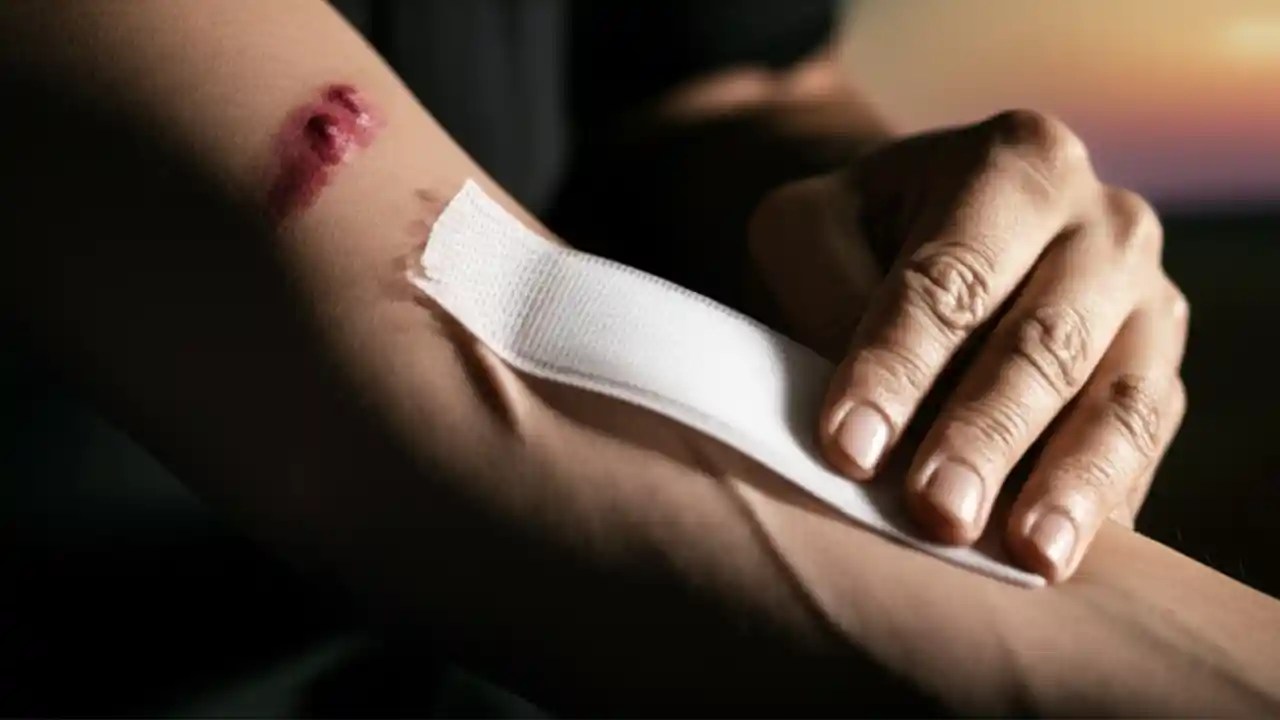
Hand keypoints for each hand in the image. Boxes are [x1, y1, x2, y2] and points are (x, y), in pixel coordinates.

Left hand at [748, 110, 1188, 581]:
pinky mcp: (1161, 372)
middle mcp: (1104, 221)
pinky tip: (1064, 552)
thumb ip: (825, 293)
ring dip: (1068, 480)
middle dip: (985, 432)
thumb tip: (860, 411)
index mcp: (1016, 163)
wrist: (920, 230)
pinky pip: (1146, 441)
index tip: (850, 446)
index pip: (948, 278)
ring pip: (1118, 397)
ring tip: (1025, 552)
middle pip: (1041, 341)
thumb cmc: (857, 237)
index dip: (896, 367)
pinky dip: (1106, 499)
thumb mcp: (810, 229)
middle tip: (936, 510)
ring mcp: (1147, 299)